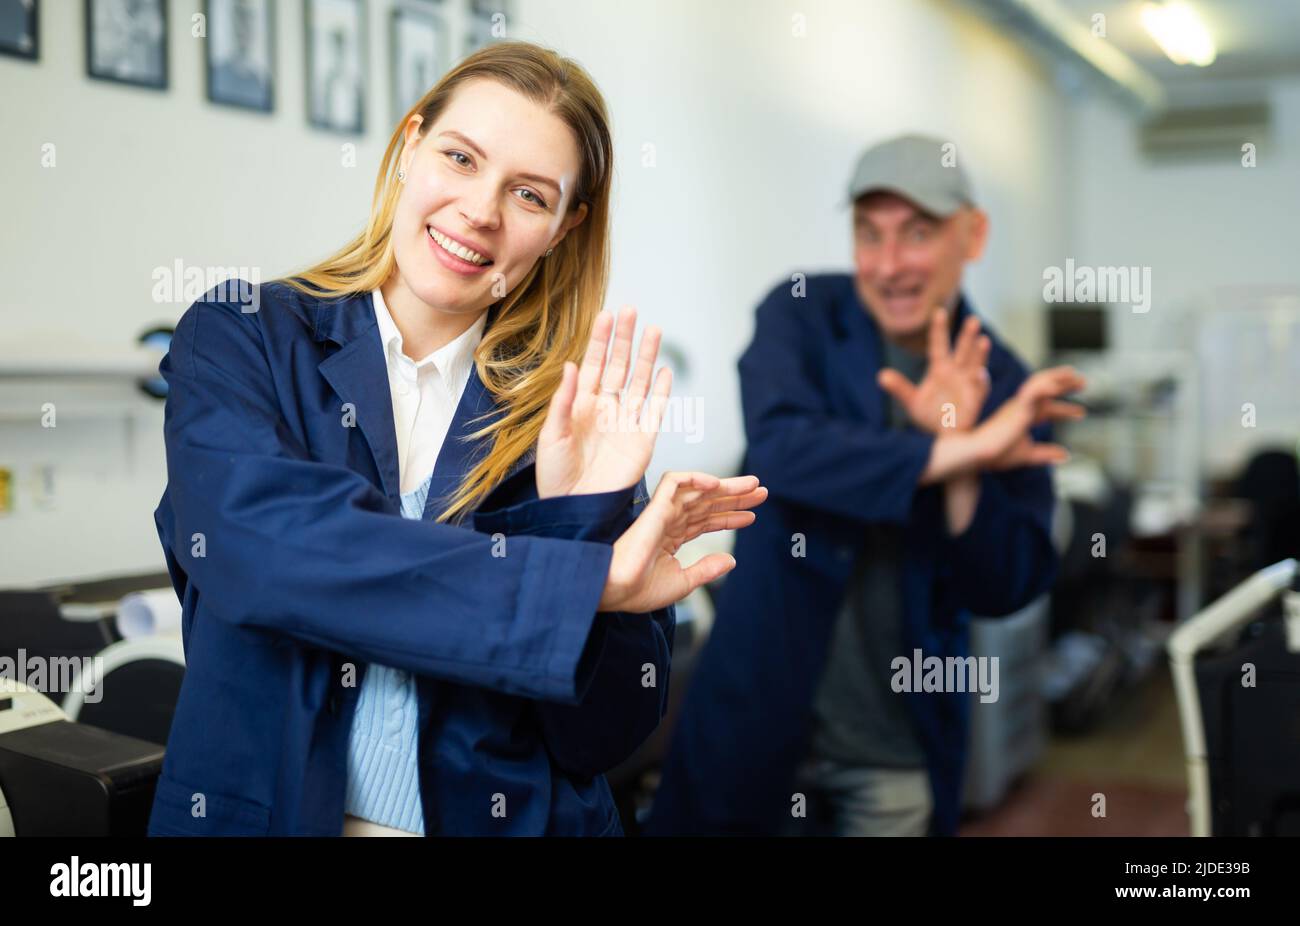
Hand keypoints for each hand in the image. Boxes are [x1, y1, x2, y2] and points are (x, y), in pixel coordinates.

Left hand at [536, 306, 670, 498]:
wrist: (574, 510)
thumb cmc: (555, 478)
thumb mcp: (551, 437)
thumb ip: (563, 401)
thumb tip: (572, 366)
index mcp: (580, 406)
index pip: (594, 365)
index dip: (601, 340)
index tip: (607, 315)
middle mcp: (605, 410)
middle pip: (619, 366)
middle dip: (625, 339)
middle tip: (632, 311)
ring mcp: (625, 424)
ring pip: (639, 383)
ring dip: (646, 357)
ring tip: (654, 331)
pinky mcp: (642, 442)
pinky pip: (654, 412)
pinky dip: (660, 392)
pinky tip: (664, 371)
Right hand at [598, 472, 767, 612]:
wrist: (617, 591)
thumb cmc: (639, 590)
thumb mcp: (683, 582)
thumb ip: (706, 569)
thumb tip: (730, 560)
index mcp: (672, 537)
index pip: (706, 521)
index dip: (729, 517)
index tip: (751, 516)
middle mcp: (669, 521)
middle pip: (707, 503)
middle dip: (735, 496)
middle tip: (761, 492)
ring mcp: (662, 512)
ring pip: (698, 490)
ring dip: (726, 486)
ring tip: (753, 485)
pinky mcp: (655, 507)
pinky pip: (674, 482)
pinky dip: (695, 478)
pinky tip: (716, 484)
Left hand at [878, 309, 990, 432]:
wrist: (942, 437)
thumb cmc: (929, 417)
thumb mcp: (912, 403)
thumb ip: (899, 388)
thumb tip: (881, 375)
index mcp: (940, 369)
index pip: (939, 345)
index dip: (939, 329)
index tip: (938, 312)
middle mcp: (957, 372)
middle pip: (963, 350)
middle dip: (968, 336)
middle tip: (974, 320)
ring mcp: (968, 384)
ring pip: (975, 364)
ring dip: (979, 354)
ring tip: (983, 340)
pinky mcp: (976, 399)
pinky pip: (979, 388)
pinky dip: (980, 381)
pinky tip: (979, 374)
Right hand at [972, 366, 1086, 468]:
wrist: (979, 455)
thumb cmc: (996, 454)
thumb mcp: (1027, 454)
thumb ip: (1045, 453)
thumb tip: (1065, 455)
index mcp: (1021, 416)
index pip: (1047, 409)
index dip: (1065, 410)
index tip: (1081, 413)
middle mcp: (1020, 406)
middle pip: (1045, 390)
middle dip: (1064, 385)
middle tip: (1083, 382)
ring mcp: (1018, 405)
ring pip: (1039, 383)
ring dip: (1058, 378)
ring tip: (1076, 377)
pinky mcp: (1016, 407)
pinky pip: (1033, 391)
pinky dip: (1046, 387)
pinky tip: (1059, 387)